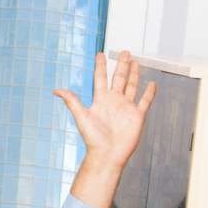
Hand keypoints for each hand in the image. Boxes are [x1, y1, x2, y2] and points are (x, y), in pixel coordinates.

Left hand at [55, 51, 155, 172]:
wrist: (107, 155)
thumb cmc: (93, 139)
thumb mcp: (81, 117)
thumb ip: (72, 101)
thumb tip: (56, 90)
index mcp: (100, 100)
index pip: (100, 78)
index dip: (101, 66)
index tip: (101, 54)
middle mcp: (113, 102)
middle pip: (119, 78)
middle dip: (122, 65)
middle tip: (125, 52)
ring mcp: (126, 108)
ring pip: (131, 86)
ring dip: (134, 74)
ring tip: (136, 62)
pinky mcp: (137, 116)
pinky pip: (145, 101)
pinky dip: (149, 93)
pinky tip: (151, 84)